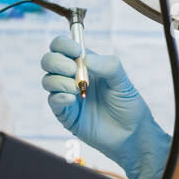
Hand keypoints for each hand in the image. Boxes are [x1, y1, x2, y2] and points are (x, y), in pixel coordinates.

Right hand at [41, 33, 170, 178]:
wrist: (131, 133)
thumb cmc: (128, 105)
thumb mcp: (122, 80)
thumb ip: (107, 65)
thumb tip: (84, 58)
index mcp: (85, 64)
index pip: (63, 47)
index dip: (64, 45)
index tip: (76, 51)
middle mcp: (72, 77)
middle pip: (49, 61)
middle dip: (57, 61)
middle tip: (73, 70)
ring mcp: (67, 95)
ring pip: (47, 80)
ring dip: (59, 81)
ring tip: (78, 89)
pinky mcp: (66, 114)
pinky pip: (52, 101)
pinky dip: (59, 96)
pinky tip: (73, 99)